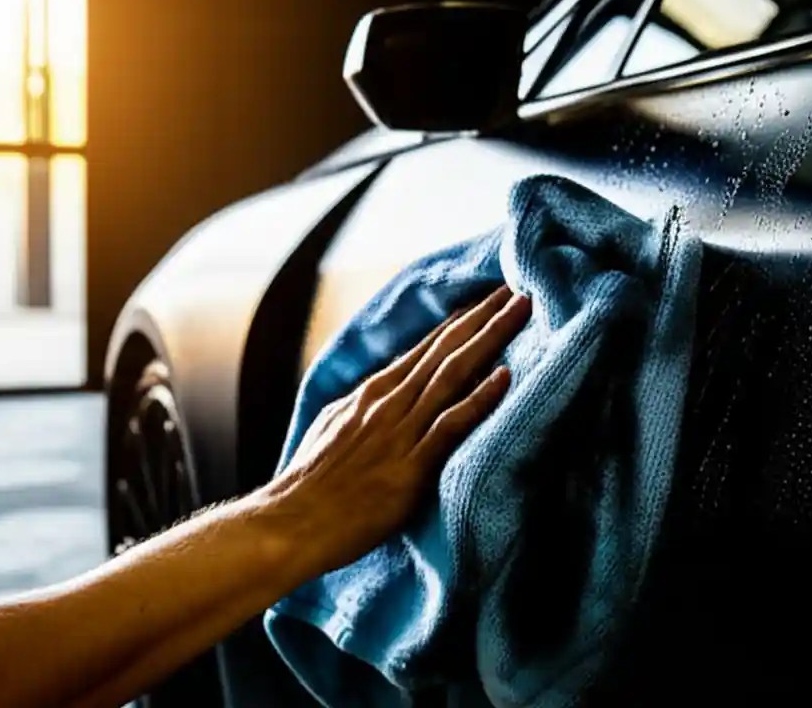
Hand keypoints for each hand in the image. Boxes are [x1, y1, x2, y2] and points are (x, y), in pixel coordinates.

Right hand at [257, 286, 530, 576]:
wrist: (290, 523)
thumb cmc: (310, 484)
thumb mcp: (332, 427)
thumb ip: (361, 405)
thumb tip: (384, 387)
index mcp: (371, 393)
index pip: (424, 348)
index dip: (459, 322)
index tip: (487, 300)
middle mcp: (388, 402)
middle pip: (445, 349)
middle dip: (483, 316)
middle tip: (517, 288)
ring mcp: (400, 431)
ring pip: (453, 373)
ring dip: (490, 338)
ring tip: (521, 311)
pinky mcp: (410, 466)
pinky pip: (452, 424)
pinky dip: (480, 398)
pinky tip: (505, 376)